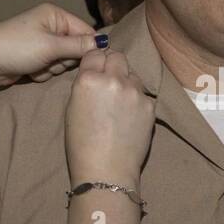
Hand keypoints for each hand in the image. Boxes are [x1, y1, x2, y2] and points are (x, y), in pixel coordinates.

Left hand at [0, 3, 100, 86]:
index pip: (86, 31)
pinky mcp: (35, 56)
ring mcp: (42, 42)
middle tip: (50, 61)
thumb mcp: (51, 47)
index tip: (88, 62)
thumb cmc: (15, 48)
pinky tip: (30, 71)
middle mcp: (50, 25)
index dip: (89, 48)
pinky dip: (43, 72)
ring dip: (52, 68)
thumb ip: (79, 46)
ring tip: (36, 65)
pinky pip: (51, 68)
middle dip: (64, 60)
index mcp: (55, 15)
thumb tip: (105, 44)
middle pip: (76, 48)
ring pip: (64, 62)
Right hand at [65, 50, 155, 189]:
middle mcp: (113, 79)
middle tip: (109, 81)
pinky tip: (130, 116)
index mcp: (89, 79)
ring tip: (121, 102)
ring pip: (133, 74)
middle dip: (112, 65)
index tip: (96, 69)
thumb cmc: (82, 143)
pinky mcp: (150, 105)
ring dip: (127, 81)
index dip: (94, 61)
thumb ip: (85, 85)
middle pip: (117, 57)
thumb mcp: (73, 108)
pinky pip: (143, 93)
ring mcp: (135, 92)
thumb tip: (96, 74)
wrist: (106, 169)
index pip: (94, 53)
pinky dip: (137, 100)